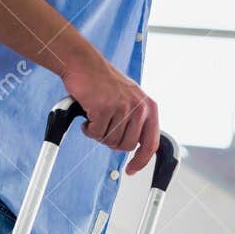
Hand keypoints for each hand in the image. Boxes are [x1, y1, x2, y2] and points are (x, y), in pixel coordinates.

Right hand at [60, 56, 161, 175]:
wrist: (84, 63)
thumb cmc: (104, 82)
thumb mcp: (130, 98)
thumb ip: (136, 120)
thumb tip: (135, 147)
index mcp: (149, 107)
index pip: (151, 143)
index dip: (141, 161)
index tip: (131, 170)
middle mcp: (139, 108)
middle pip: (126, 146)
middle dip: (111, 142)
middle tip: (103, 127)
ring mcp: (122, 108)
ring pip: (109, 141)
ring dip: (98, 133)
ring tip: (96, 116)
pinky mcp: (104, 108)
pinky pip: (94, 133)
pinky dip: (88, 128)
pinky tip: (88, 113)